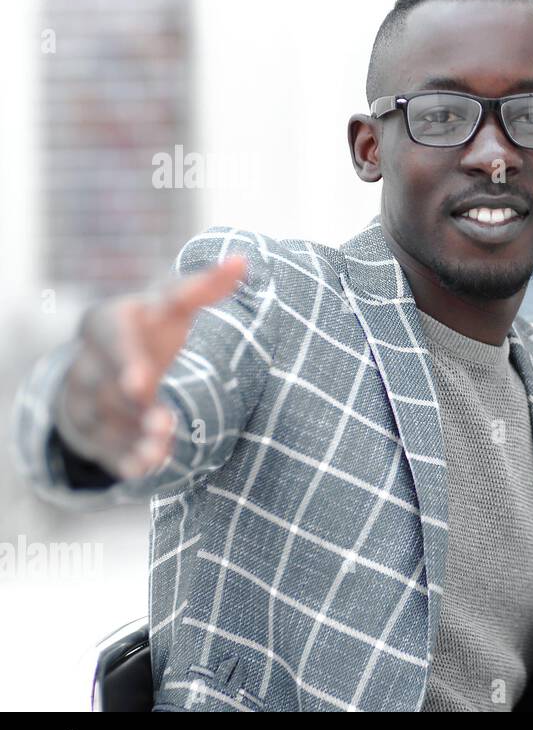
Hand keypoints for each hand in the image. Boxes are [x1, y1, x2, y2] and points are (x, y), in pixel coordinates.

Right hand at [54, 256, 247, 478]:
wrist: (105, 362)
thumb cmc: (150, 328)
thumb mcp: (171, 306)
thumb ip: (204, 287)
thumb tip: (245, 261)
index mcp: (108, 323)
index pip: (114, 338)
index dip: (127, 361)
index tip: (143, 383)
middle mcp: (93, 362)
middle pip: (109, 387)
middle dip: (135, 406)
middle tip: (163, 422)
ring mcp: (90, 399)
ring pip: (108, 421)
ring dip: (136, 436)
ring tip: (164, 447)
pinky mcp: (98, 432)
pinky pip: (108, 449)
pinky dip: (127, 460)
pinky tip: (147, 468)